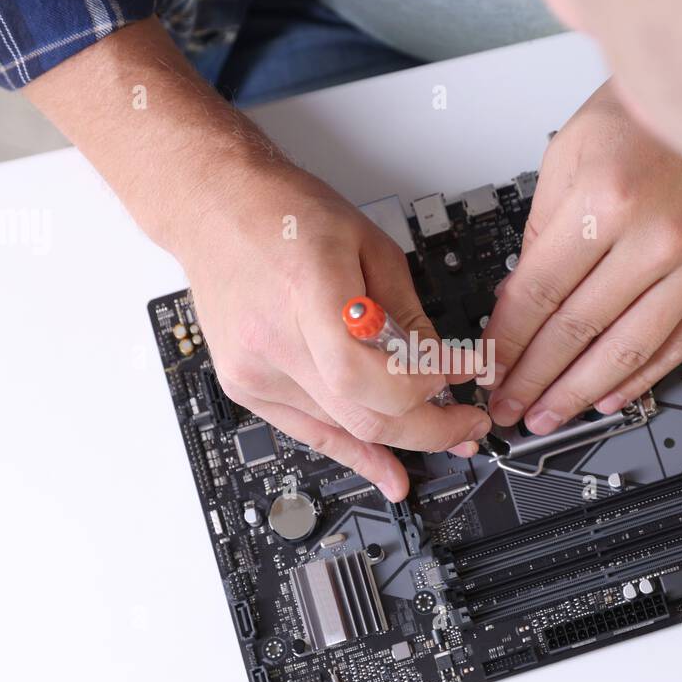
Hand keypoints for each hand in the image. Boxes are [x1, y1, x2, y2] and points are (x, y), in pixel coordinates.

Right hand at [179, 162, 490, 500]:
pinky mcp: (246, 386)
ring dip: (402, 440)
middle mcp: (276, 340)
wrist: (214, 210)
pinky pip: (311, 433)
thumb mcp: (370, 244)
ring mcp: (255, 370)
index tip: (465, 374)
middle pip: (365, 415)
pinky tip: (388, 472)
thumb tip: (438, 365)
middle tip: (468, 426)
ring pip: (344, 430)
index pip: (375, 374)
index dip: (429, 385)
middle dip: (431, 428)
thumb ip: (406, 311)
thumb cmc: (286, 214)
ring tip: (446, 438)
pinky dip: (355, 452)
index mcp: (310, 291)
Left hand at [483, 79, 681, 432]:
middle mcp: (656, 236)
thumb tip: (519, 296)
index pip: (539, 293)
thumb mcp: (570, 153)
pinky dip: (640, 378)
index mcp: (606, 200)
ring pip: (627, 350)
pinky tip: (608, 398)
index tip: (488, 368)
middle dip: (533, 378)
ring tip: (547, 415)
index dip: (507, 341)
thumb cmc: (648, 112)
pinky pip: (678, 344)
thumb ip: (543, 230)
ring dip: (580, 393)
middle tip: (507, 406)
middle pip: (578, 330)